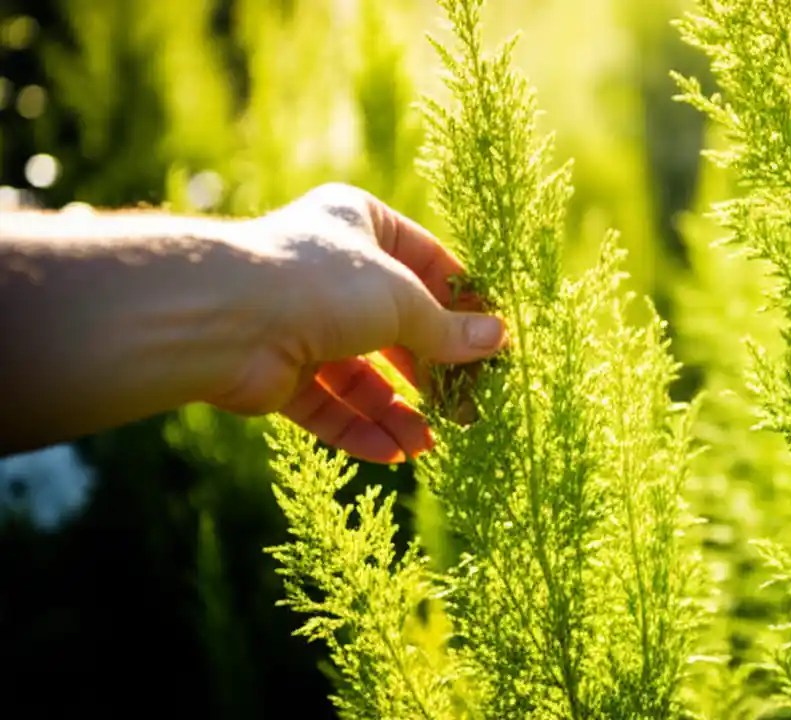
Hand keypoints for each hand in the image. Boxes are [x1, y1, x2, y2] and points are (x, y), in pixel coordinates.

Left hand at [209, 184, 505, 462]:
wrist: (224, 319)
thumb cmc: (321, 283)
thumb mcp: (403, 301)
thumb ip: (449, 329)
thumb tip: (499, 340)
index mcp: (359, 223)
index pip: (426, 260)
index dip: (461, 302)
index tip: (493, 340)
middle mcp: (331, 270)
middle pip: (396, 327)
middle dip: (430, 372)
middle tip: (466, 410)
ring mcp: (302, 322)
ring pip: (362, 375)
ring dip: (396, 412)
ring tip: (428, 445)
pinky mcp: (279, 371)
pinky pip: (328, 405)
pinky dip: (359, 429)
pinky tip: (392, 453)